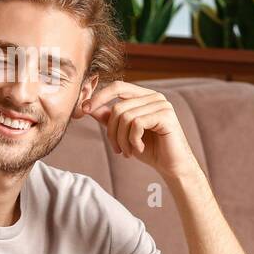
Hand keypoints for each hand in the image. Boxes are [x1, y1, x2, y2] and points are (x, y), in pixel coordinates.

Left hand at [74, 81, 197, 178]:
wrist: (171, 167)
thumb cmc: (149, 149)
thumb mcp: (123, 132)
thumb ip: (109, 118)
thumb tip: (87, 106)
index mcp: (144, 96)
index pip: (117, 87)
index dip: (98, 97)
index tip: (83, 110)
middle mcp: (154, 96)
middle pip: (118, 106)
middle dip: (111, 131)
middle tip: (117, 149)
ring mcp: (161, 104)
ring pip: (125, 117)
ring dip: (122, 140)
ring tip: (128, 152)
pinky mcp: (166, 115)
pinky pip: (136, 124)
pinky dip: (133, 140)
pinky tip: (139, 149)